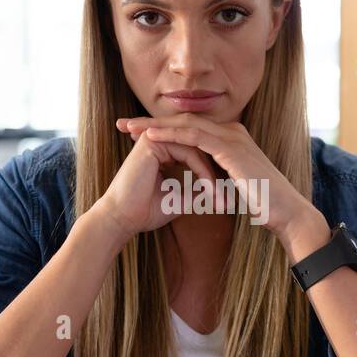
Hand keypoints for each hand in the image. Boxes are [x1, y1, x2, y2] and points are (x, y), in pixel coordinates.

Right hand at [91, 128, 218, 245]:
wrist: (124, 220)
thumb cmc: (146, 212)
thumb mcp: (180, 199)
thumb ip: (198, 190)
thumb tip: (220, 192)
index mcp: (162, 149)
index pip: (199, 154)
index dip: (215, 175)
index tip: (227, 198)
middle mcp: (159, 139)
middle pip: (201, 150)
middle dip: (218, 174)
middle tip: (232, 197)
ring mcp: (155, 137)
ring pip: (198, 150)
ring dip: (212, 176)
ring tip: (223, 199)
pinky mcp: (153, 142)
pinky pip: (189, 152)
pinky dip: (203, 173)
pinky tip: (211, 191)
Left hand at [115, 113, 325, 250]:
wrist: (285, 212)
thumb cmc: (263, 203)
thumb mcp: (232, 186)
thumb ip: (216, 177)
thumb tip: (200, 184)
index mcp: (230, 138)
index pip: (189, 128)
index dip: (161, 129)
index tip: (135, 133)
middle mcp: (231, 132)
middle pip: (183, 121)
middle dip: (151, 122)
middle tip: (123, 124)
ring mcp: (232, 137)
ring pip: (185, 125)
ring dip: (154, 125)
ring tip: (129, 127)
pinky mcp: (231, 149)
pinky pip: (194, 137)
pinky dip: (170, 135)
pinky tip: (150, 136)